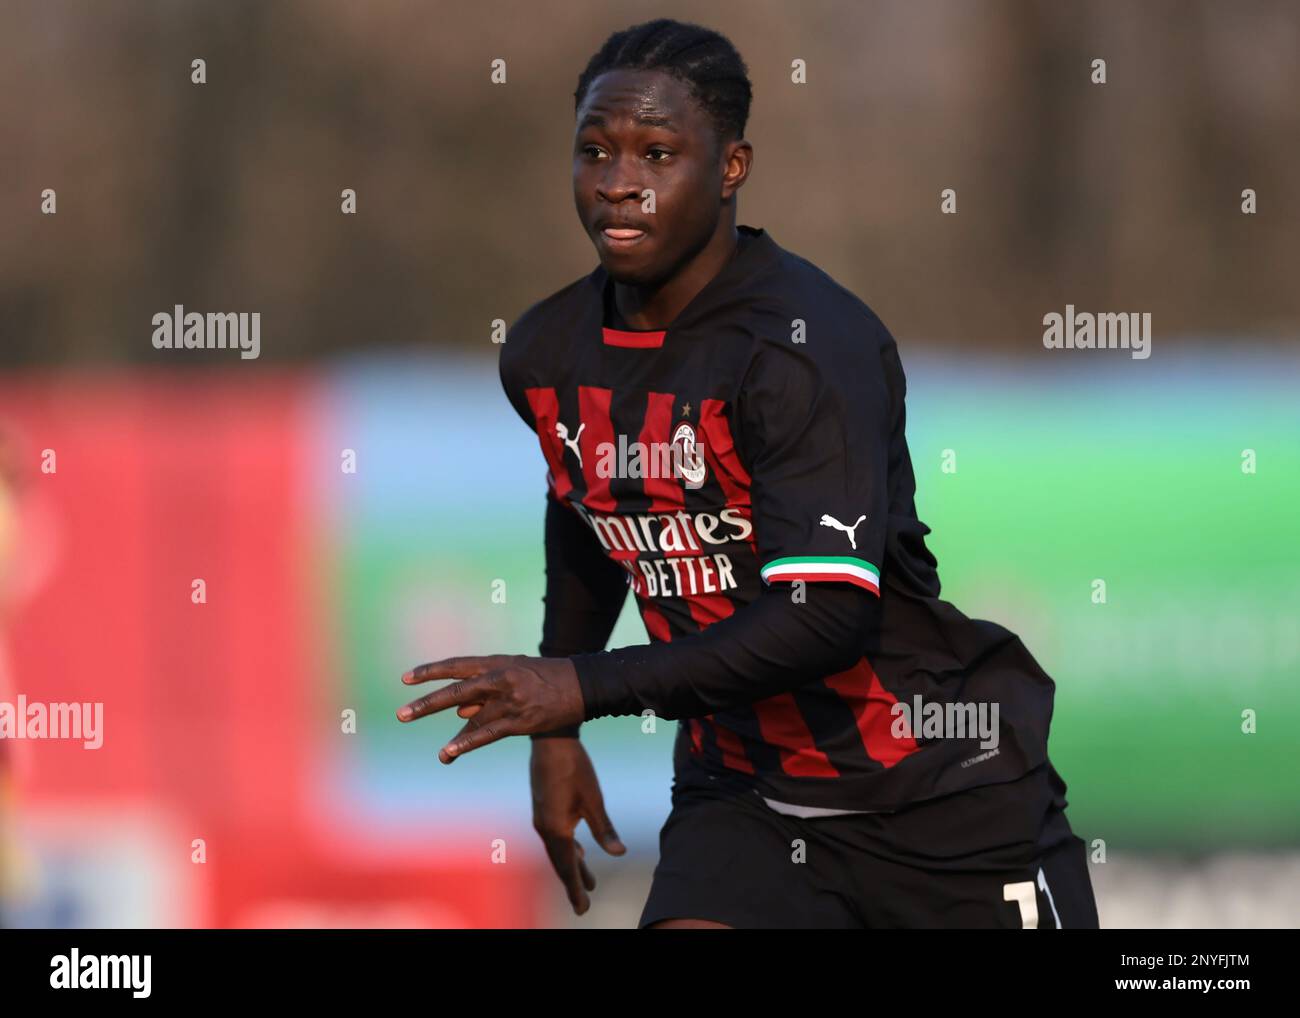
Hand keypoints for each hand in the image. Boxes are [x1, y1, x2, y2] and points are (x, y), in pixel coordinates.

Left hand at [396, 654, 584, 762]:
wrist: (581, 684)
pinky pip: (488, 735)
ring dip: (454, 741)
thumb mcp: (514, 672)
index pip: (456, 665)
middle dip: (427, 703)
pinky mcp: (520, 720)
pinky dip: (467, 745)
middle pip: (456, 690)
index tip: (406, 678)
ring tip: (440, 756)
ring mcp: (509, 700)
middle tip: (402, 714)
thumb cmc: (545, 677)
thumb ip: (485, 690)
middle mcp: (499, 678)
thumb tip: (458, 711)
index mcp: (496, 662)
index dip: (430, 671)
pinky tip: (450, 754)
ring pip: (472, 719)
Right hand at [531, 737, 625, 914]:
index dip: (576, 888)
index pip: (566, 867)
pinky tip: (577, 850)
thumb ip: (604, 829)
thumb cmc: (575, 767)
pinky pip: (555, 837)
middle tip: (583, 905)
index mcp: (555, 828)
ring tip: (587, 880)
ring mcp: (542, 818)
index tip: (583, 909)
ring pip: (558, 850)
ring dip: (572, 865)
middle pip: (560, 862)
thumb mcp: (594, 799)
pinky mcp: (544, 808)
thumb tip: (619, 853)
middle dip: (573, 882)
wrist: (551, 739)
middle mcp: (544, 827)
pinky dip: (567, 849)